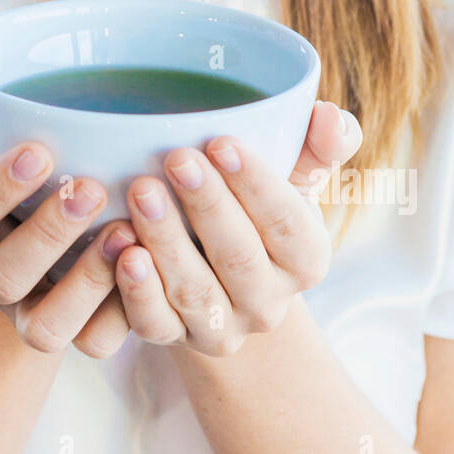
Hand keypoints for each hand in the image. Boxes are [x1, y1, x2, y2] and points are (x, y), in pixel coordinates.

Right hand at [0, 65, 135, 357]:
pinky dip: (122, 313)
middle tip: (92, 188)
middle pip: (3, 278)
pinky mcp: (76, 333)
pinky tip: (149, 264)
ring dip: (87, 283)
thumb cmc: (1, 177)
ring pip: (45, 327)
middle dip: (47, 234)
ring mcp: (28, 314)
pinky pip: (95, 342)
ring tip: (125, 232)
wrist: (31, 243)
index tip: (39, 151)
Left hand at [112, 100, 361, 355]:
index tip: (221, 142)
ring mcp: (222, 327)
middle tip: (177, 159)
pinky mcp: (176, 339)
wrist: (216, 272)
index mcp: (306, 259)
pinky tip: (123, 254)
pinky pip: (156, 324)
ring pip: (195, 290)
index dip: (256, 184)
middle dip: (207, 205)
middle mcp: (269, 302)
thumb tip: (330, 115)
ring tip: (141, 193)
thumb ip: (319, 146)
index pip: (287, 223)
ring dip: (167, 241)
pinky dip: (138, 292)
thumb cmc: (254, 209)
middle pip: (240, 256)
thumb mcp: (292, 178)